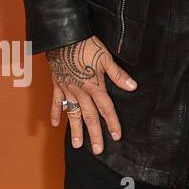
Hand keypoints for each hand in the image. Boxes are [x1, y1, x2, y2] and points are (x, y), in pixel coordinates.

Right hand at [46, 35, 136, 153]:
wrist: (63, 38)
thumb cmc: (87, 46)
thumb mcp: (106, 58)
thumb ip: (118, 75)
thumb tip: (133, 87)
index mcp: (94, 86)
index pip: (106, 108)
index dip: (112, 122)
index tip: (116, 136)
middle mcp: (80, 92)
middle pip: (89, 116)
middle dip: (94, 134)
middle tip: (97, 150)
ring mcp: (67, 90)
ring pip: (72, 113)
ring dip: (75, 130)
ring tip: (76, 145)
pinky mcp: (57, 85)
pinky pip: (56, 102)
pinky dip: (55, 113)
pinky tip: (55, 124)